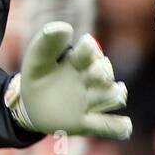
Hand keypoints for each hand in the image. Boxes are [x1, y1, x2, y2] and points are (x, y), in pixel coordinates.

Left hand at [5, 22, 131, 138]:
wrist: (29, 106)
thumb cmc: (37, 78)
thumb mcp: (36, 61)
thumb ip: (47, 43)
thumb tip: (65, 28)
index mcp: (77, 62)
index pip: (89, 52)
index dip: (90, 49)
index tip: (86, 45)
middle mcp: (88, 80)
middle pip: (103, 74)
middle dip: (103, 72)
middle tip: (100, 72)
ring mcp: (89, 102)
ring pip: (109, 97)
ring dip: (114, 95)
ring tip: (118, 93)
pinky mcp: (85, 123)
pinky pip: (106, 125)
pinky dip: (118, 126)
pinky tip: (125, 126)